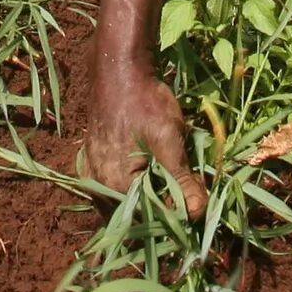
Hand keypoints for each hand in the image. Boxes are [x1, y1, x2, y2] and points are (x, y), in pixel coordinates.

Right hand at [84, 57, 205, 217]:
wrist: (119, 70)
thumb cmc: (144, 101)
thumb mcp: (169, 140)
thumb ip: (182, 180)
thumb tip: (200, 213)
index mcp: (113, 186)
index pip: (150, 221)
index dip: (176, 215)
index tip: (196, 202)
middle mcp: (97, 186)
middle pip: (135, 215)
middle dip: (163, 208)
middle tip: (187, 194)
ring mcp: (92, 175)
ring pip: (124, 203)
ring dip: (149, 198)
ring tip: (171, 183)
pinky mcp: (93, 163)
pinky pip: (114, 189)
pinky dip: (134, 187)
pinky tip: (151, 175)